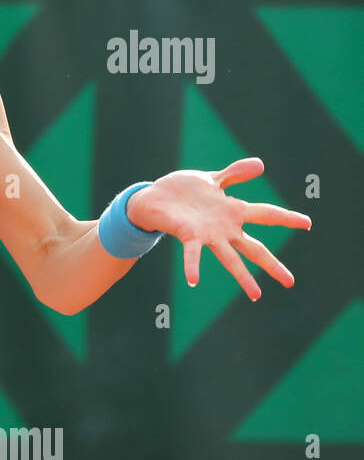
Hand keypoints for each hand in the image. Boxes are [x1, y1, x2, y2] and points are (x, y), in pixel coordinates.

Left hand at [127, 157, 310, 300]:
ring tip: (256, 295)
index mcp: (232, 212)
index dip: (287, 218)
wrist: (151, 198)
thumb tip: (260, 165)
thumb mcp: (211, 179)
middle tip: (290, 282)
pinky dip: (193, 266)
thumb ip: (234, 175)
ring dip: (243, 276)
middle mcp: (223, 228)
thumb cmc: (181, 191)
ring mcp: (207, 235)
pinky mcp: (188, 235)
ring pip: (230, 258)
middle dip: (273, 264)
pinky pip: (192, 253)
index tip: (308, 223)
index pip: (266, 214)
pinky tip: (193, 281)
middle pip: (254, 247)